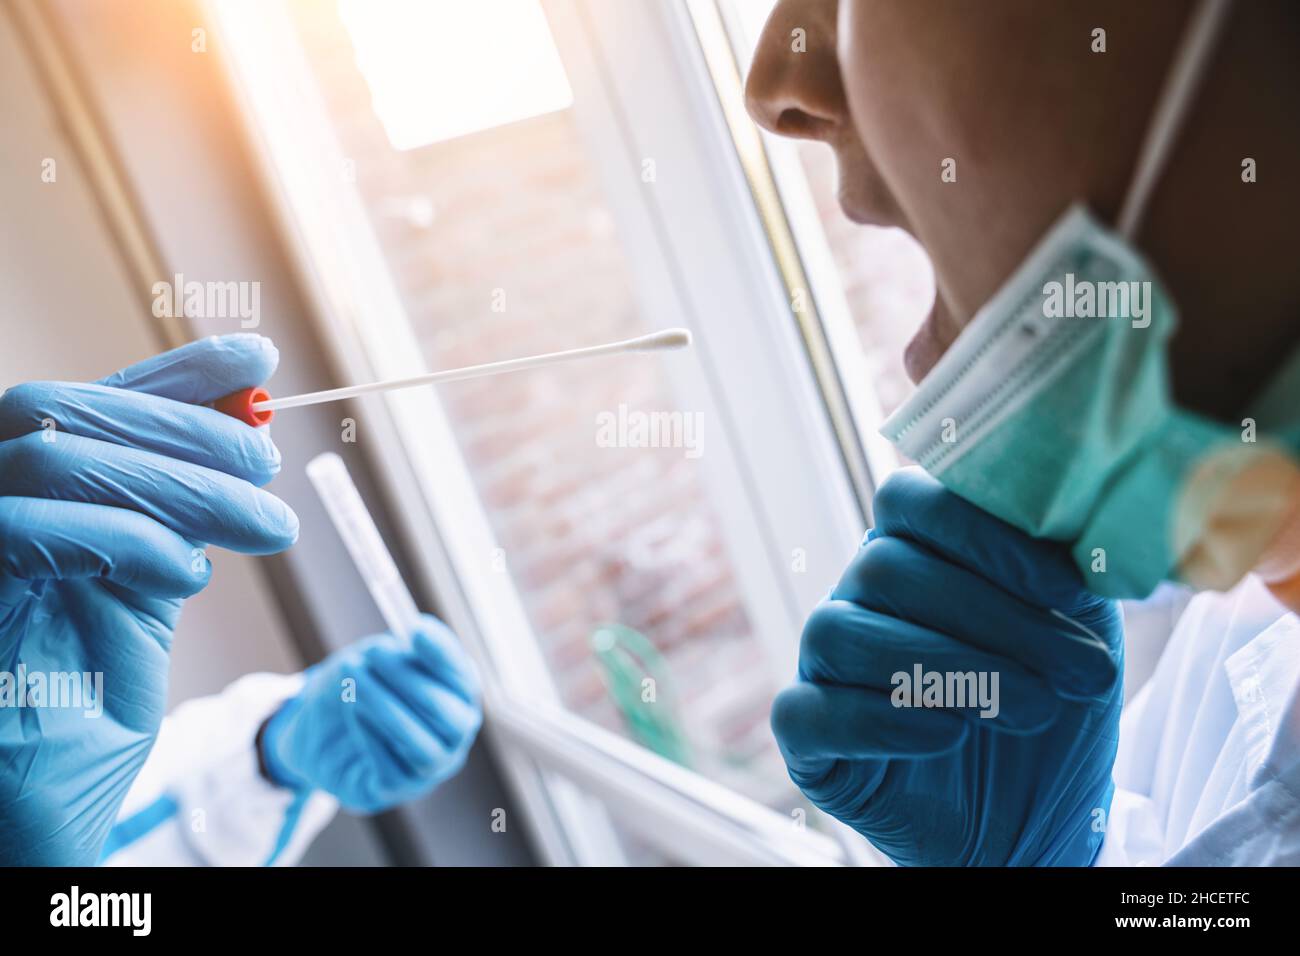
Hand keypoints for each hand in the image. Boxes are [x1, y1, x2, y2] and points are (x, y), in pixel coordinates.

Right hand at [0, 335, 297, 864]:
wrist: (45, 797)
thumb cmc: (91, 690)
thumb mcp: (153, 577)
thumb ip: (183, 502)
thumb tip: (249, 422)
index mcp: (27, 487)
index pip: (96, 401)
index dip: (176, 372)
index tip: (258, 359)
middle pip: (68, 410)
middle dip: (187, 427)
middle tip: (270, 466)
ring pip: (56, 456)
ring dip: (182, 483)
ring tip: (262, 525)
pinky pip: (28, 527)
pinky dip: (127, 538)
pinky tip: (185, 574)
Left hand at [260, 616, 481, 812]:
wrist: (328, 734)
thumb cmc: (368, 690)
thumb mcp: (382, 660)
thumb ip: (402, 649)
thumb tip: (415, 630)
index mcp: (459, 695)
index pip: (462, 676)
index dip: (442, 654)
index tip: (415, 630)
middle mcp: (455, 733)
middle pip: (446, 712)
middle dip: (407, 680)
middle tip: (373, 653)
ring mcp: (432, 764)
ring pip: (419, 742)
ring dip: (384, 708)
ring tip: (354, 682)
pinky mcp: (399, 786)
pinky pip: (390, 765)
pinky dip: (371, 735)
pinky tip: (353, 712)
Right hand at [771, 468, 1122, 865]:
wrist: (1037, 818)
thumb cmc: (1052, 707)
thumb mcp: (1078, 629)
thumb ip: (1064, 570)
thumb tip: (1072, 518)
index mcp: (911, 551)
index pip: (908, 500)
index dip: (981, 533)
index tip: (1067, 590)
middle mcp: (856, 598)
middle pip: (884, 569)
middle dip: (994, 619)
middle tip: (1080, 672)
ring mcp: (823, 666)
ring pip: (840, 633)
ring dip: (949, 669)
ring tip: (1034, 710)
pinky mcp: (807, 739)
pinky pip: (808, 713)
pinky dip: (880, 721)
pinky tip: (950, 735)